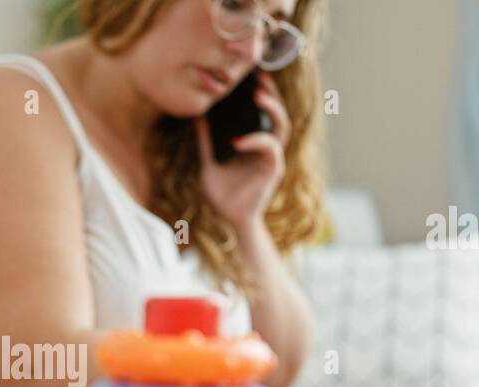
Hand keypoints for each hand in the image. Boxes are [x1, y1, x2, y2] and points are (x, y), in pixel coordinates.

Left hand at [195, 71, 290, 229]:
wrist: (229, 220)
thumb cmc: (222, 194)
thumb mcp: (208, 162)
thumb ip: (206, 141)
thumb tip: (197, 117)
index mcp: (255, 142)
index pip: (263, 112)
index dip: (261, 92)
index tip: (251, 74)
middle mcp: (267, 147)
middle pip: (277, 113)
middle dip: (271, 93)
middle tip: (258, 77)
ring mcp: (272, 158)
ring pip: (280, 126)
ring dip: (272, 109)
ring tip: (257, 97)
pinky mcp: (273, 170)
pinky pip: (270, 149)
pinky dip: (255, 141)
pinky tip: (238, 140)